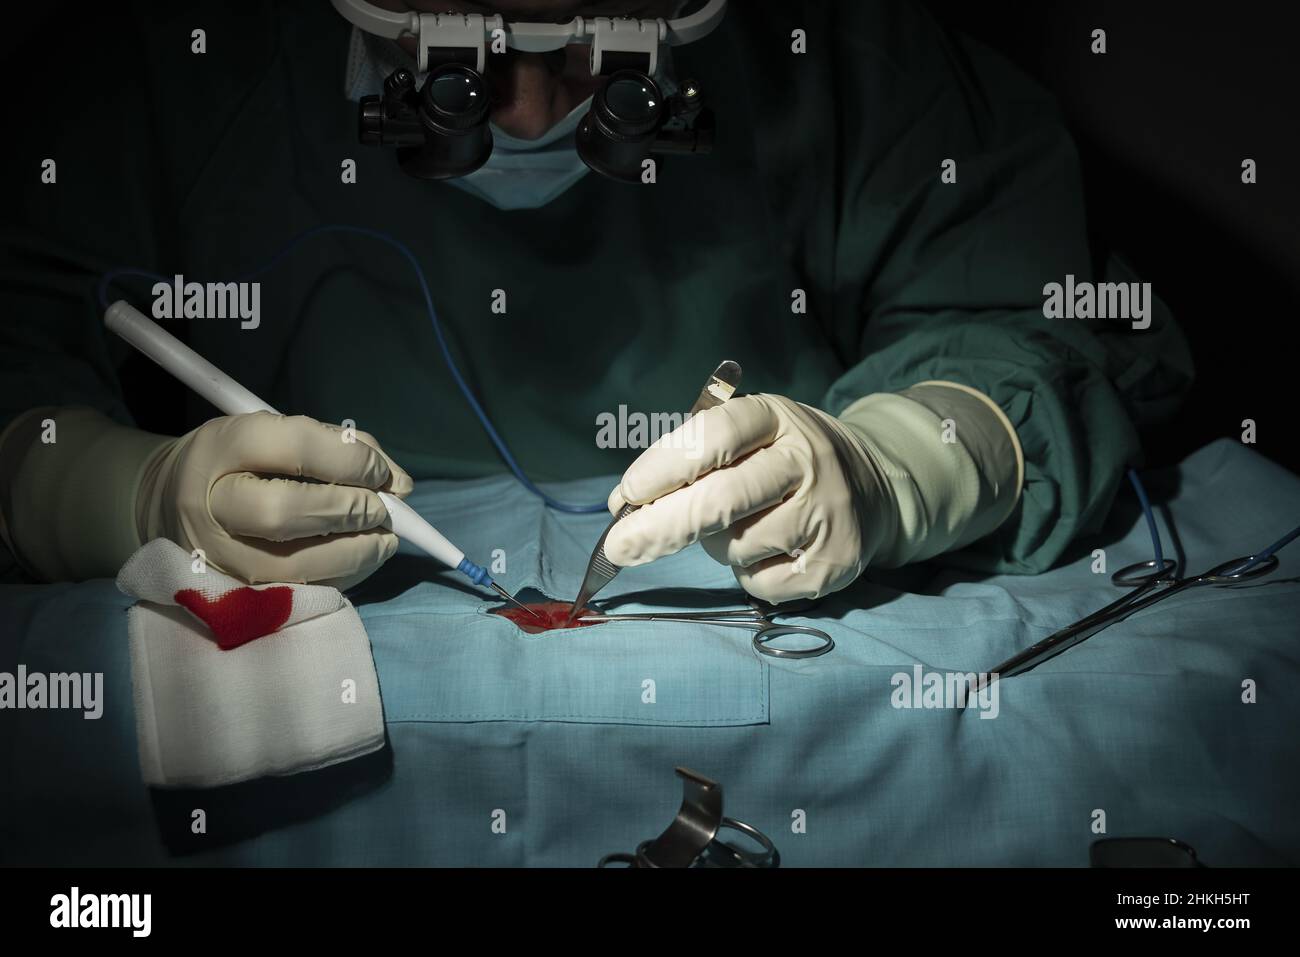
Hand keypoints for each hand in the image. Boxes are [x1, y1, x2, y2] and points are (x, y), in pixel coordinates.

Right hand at [137, 412, 412, 587]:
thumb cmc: (238, 461)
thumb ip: (338, 446)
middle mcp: (213, 503)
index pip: (295, 447)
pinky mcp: (235, 590)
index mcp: (223, 446)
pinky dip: (345, 575)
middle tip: (382, 510)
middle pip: (284, 512)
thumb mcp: (274, 430)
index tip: (381, 472)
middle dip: (348, 511)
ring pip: (294, 563)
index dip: (351, 460)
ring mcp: (220, 554)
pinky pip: (301, 590)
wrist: (170, 501)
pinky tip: (362, 558)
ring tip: (384, 539)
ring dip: (356, 553)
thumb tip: (399, 484)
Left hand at [602, 394, 888, 601]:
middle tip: (617, 548)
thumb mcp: (748, 436)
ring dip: (714, 547)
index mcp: (777, 417)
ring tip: (740, 527)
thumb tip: (623, 504)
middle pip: (721, 499)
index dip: (664, 466)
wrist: (872, 488)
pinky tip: (768, 551)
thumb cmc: (783, 460)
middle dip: (660, 527)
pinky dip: (747, 573)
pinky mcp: (835, 562)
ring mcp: (826, 512)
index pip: (715, 434)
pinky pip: (760, 581)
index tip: (627, 495)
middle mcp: (808, 459)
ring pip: (736, 546)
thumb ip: (688, 459)